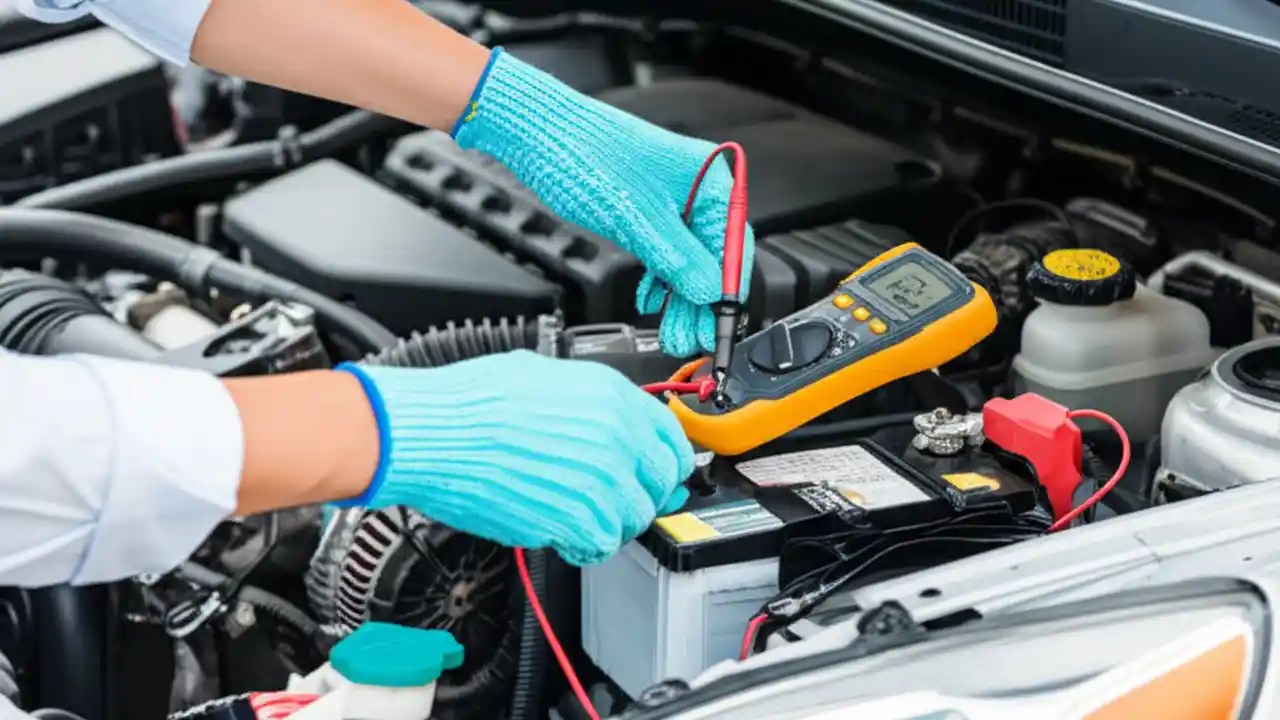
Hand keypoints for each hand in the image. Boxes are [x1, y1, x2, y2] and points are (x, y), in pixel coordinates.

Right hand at [336, 351, 693, 564]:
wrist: (433, 433)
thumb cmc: (469, 402)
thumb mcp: (542, 375)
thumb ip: (587, 401)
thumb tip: (604, 418)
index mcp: (611, 396)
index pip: (671, 438)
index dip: (664, 462)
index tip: (656, 474)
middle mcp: (616, 437)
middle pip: (659, 484)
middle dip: (639, 495)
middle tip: (612, 499)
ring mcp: (599, 481)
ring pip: (634, 519)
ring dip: (610, 522)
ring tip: (577, 513)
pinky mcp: (574, 520)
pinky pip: (602, 544)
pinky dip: (586, 545)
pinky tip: (564, 532)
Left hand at [452, 49, 754, 357]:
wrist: (540, 132)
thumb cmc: (587, 155)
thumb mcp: (639, 221)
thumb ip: (679, 260)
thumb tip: (709, 291)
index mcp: (709, 179)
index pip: (733, 245)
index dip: (727, 290)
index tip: (719, 325)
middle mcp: (696, 187)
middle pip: (711, 256)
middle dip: (700, 302)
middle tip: (692, 339)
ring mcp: (671, 197)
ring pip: (685, 257)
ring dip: (678, 297)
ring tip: (672, 331)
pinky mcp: (646, 206)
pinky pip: (664, 249)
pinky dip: (659, 278)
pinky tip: (652, 301)